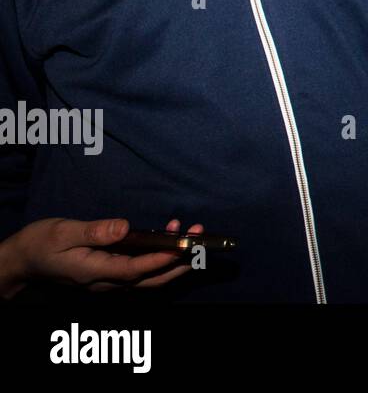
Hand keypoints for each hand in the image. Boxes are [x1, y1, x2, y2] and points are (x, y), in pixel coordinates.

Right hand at [0, 216, 204, 298]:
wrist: (23, 261)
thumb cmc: (40, 244)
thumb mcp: (62, 232)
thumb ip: (93, 231)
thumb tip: (123, 227)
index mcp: (93, 272)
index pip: (134, 270)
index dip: (160, 260)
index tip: (183, 247)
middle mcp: (105, 282)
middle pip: (150, 280)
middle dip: (179, 263)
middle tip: (202, 241)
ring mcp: (109, 280)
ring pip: (149, 277)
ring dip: (175, 260)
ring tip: (194, 233)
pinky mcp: (111, 273)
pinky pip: (141, 269)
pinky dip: (161, 256)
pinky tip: (170, 235)